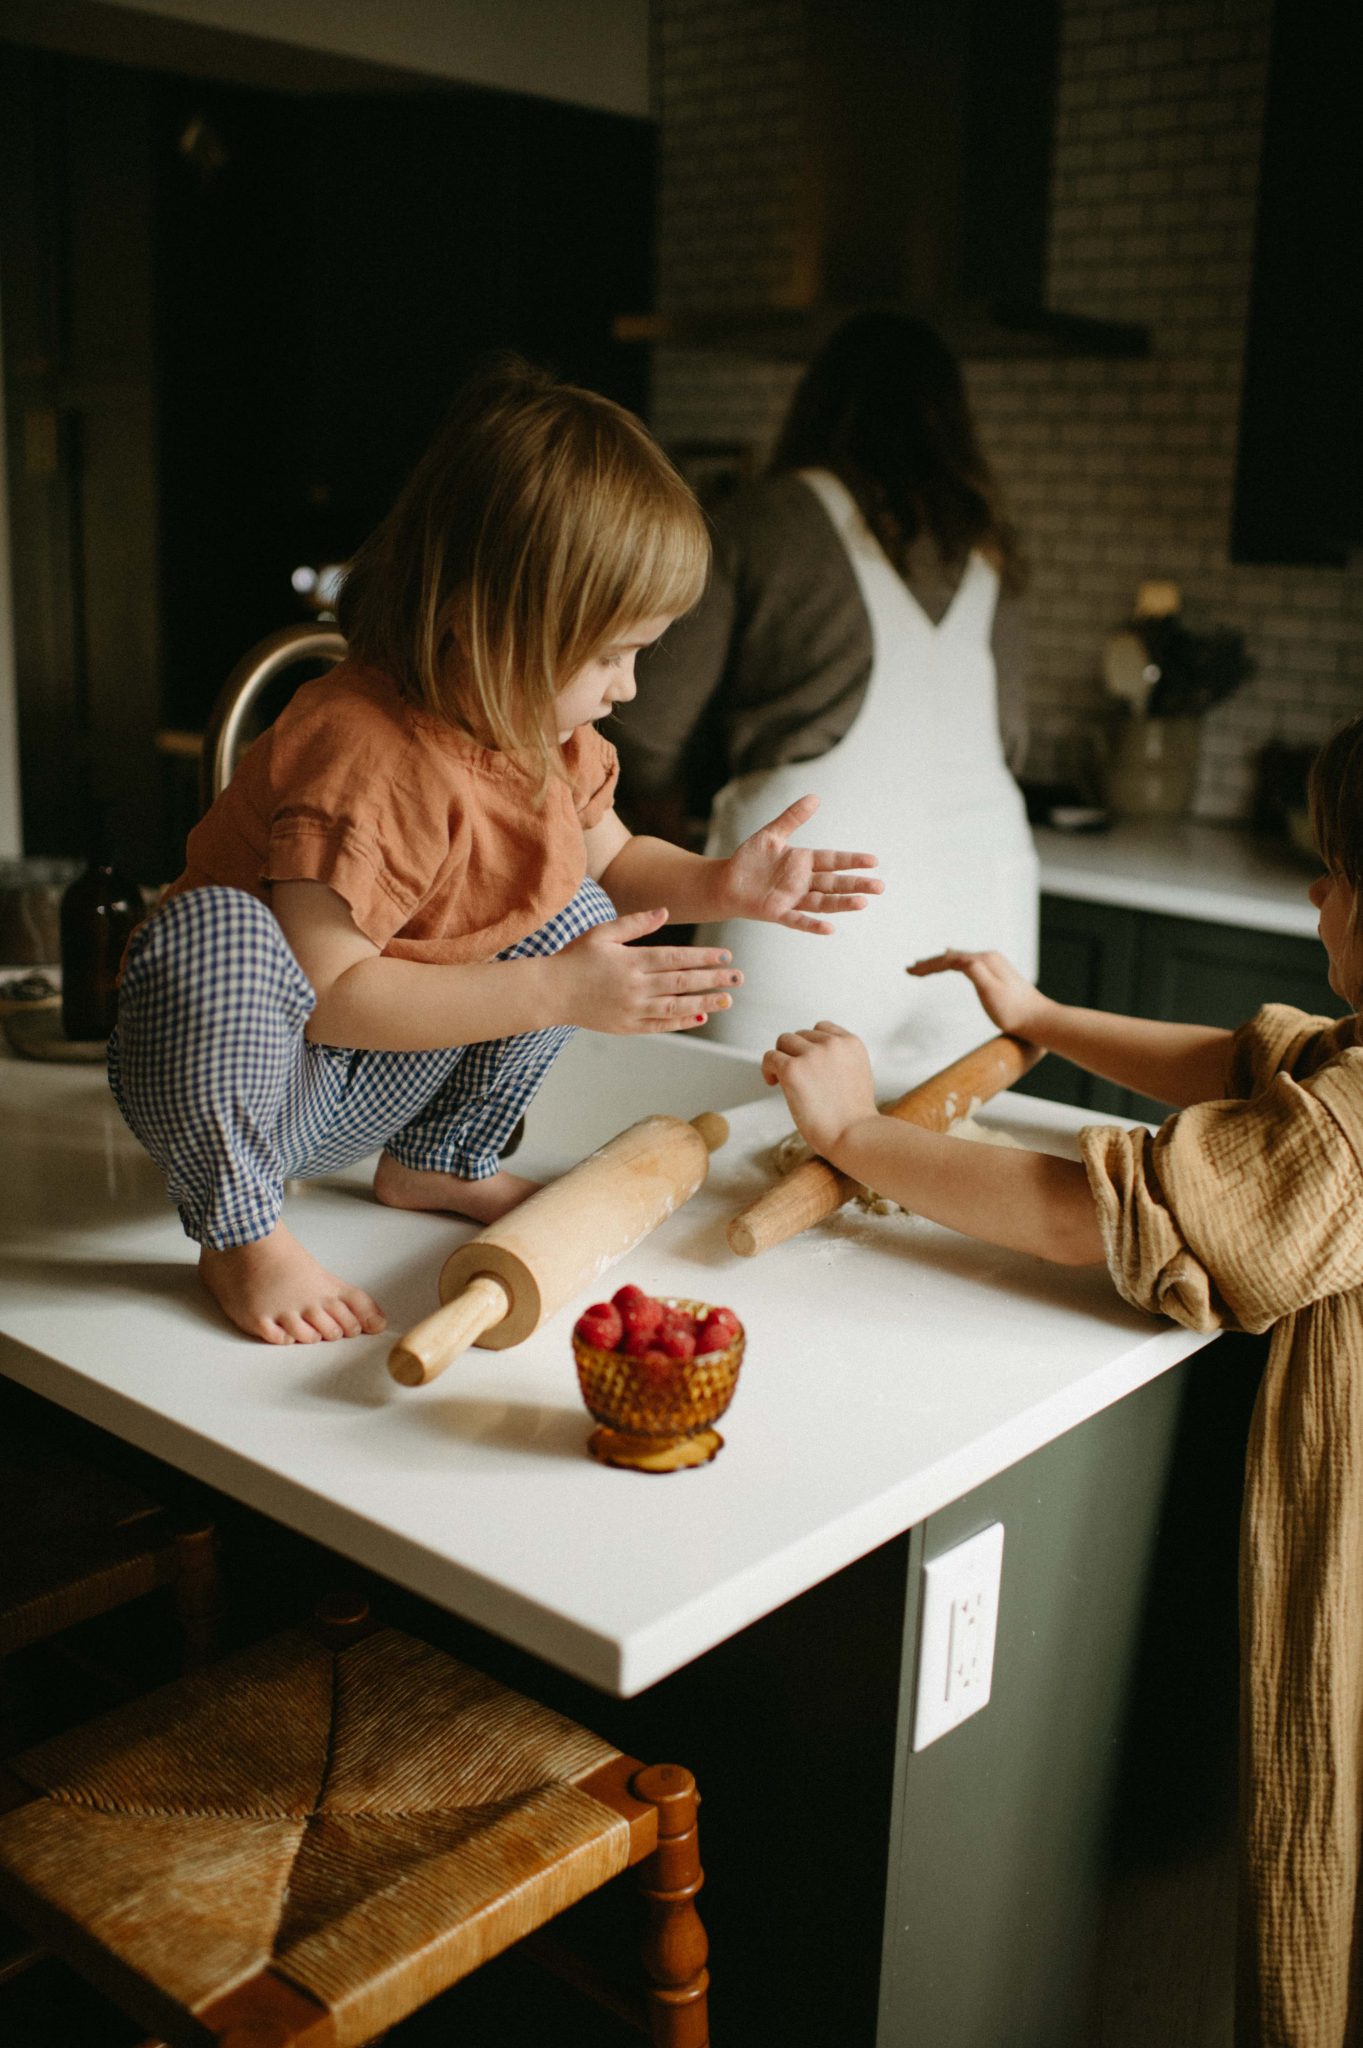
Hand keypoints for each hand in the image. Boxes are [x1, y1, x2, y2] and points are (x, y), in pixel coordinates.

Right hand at [554, 908, 742, 1033]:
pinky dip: (682, 1022)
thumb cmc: (575, 958)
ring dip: (705, 1002)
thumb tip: (665, 912)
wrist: (550, 993)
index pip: (676, 958)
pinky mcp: (627, 1026)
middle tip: (739, 977)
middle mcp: (635, 986)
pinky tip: (701, 1016)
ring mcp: (632, 1009)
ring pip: (677, 1006)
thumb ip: (635, 923)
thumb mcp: (602, 933)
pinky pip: (661, 1025)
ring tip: (728, 999)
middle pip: (683, 982)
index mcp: (631, 961)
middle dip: (714, 979)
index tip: (725, 955)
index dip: (704, 957)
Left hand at [720, 794, 881, 933]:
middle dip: (856, 884)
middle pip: (834, 883)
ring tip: (863, 903)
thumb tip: (815, 797)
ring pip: (822, 902)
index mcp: (803, 862)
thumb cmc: (749, 859)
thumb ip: (793, 817)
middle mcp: (802, 882)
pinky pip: (798, 919)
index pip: (833, 860)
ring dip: (842, 903)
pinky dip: (812, 925)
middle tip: (880, 886)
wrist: (725, 881)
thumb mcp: (772, 834)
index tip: (874, 861)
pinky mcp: (778, 912)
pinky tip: (830, 928)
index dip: (852, 861)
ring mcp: (792, 898)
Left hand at [760, 1020, 877, 1158]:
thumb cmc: (855, 1117)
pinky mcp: (792, 1069)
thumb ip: (840, 1061)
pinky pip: (770, 1057)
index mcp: (851, 1044)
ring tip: (783, 1079)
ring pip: (784, 1041)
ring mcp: (812, 1054)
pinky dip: (768, 1069)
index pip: (822, 1028)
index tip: (807, 1061)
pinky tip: (773, 1082)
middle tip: (796, 1076)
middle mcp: (832, 1044)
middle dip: (796, 1053)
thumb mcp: (857, 1075)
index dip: (810, 1045)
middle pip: (801, 1035)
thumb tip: (814, 1062)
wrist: (854, 1135)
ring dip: (782, 1058)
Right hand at [907, 949, 1050, 1038]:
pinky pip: (969, 965)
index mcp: (985, 960)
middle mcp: (989, 959)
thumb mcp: (990, 990)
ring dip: (940, 964)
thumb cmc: (1014, 1011)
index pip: (949, 959)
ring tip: (923, 967)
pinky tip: (953, 963)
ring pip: (960, 960)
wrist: (1039, 1020)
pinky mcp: (998, 976)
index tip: (910, 972)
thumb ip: (972, 970)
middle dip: (930, 963)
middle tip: (910, 970)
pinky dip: (954, 965)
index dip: (928, 965)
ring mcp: (994, 966)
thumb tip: (953, 956)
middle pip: (953, 957)